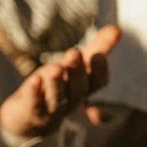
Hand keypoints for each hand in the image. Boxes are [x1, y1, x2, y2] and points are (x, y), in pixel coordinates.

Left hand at [0, 25, 119, 141]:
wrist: (28, 117)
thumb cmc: (58, 86)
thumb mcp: (76, 65)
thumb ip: (97, 48)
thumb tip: (117, 28)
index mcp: (84, 88)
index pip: (98, 82)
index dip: (99, 70)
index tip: (98, 55)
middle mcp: (71, 101)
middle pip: (78, 90)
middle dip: (77, 72)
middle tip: (74, 52)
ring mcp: (51, 111)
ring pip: (57, 98)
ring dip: (57, 83)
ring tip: (56, 67)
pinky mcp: (30, 115)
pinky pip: (33, 106)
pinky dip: (34, 94)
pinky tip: (34, 81)